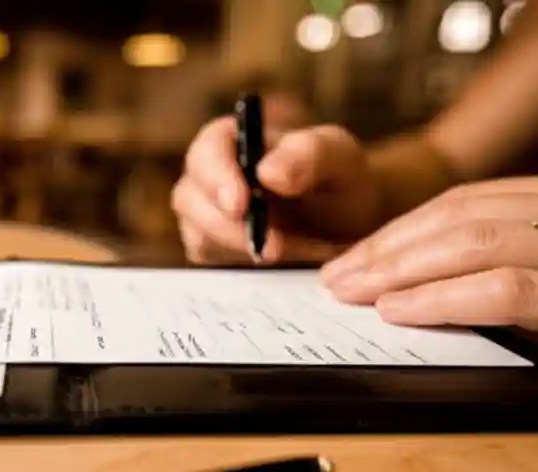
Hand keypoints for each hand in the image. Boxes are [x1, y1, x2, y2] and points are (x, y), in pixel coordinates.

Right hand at [171, 118, 381, 265]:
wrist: (347, 224)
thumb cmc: (339, 181)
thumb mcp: (338, 158)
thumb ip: (308, 154)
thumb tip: (267, 173)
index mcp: (234, 139)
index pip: (206, 151)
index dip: (216, 177)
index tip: (240, 205)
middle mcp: (210, 175)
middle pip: (190, 197)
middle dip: (226, 225)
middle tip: (272, 246)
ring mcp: (206, 215)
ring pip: (198, 234)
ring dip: (241, 248)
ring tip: (291, 251)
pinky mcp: (214, 248)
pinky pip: (212, 261)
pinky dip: (242, 265)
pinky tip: (280, 261)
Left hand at [319, 170, 537, 414]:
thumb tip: (467, 285)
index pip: (476, 201)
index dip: (406, 230)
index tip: (360, 258)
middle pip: (464, 216)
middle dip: (388, 247)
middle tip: (336, 277)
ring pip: (478, 243)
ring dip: (402, 270)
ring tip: (353, 294)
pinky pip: (515, 291)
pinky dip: (449, 298)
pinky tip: (406, 311)